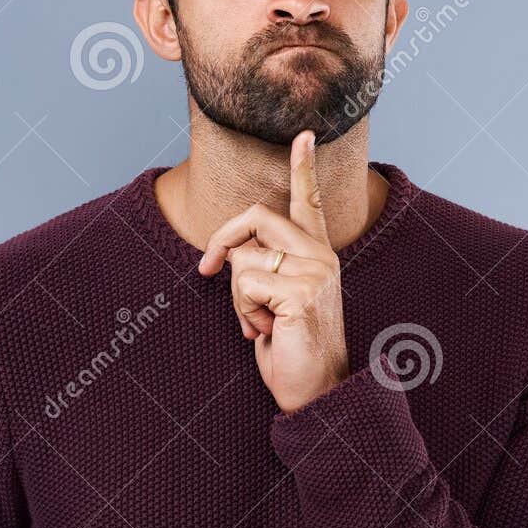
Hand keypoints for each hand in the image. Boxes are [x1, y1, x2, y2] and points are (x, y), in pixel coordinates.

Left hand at [197, 129, 349, 413]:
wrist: (317, 394)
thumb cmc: (291, 350)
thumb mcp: (275, 301)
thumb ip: (262, 268)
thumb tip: (227, 254)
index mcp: (318, 254)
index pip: (310, 202)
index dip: (304, 166)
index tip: (303, 134)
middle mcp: (321, 256)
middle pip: (256, 216)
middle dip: (221, 240)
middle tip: (206, 269)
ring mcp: (315, 272)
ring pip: (243, 258)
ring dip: (236, 297)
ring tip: (259, 324)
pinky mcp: (301, 293)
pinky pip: (244, 284)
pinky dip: (243, 313)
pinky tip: (265, 333)